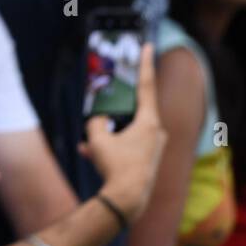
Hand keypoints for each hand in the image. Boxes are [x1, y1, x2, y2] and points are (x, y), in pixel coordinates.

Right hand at [80, 42, 166, 223]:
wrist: (128, 200)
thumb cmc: (116, 166)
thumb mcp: (97, 139)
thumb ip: (96, 123)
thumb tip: (98, 121)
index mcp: (149, 122)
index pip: (147, 86)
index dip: (145, 64)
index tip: (148, 46)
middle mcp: (156, 133)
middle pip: (133, 112)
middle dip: (114, 112)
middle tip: (105, 105)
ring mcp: (154, 148)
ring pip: (127, 132)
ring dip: (108, 134)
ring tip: (89, 143)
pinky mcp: (148, 161)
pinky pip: (127, 146)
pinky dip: (112, 147)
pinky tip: (90, 154)